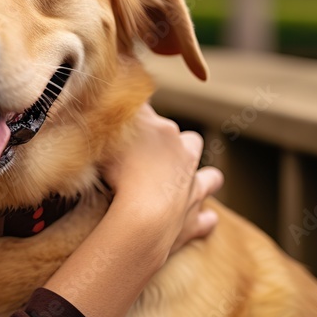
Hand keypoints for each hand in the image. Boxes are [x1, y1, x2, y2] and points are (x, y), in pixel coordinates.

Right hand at [101, 103, 223, 259]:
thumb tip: (105, 95)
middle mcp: (184, 156)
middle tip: (149, 154)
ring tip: (185, 183)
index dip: (137, 113)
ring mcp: (193, 189)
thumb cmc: (122, 172)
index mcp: (164, 131)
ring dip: (203, 178)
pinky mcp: (194, 221)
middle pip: (189, 140)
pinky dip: (203, 219)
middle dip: (175, 145)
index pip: (149, 111)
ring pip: (211, 177)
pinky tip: (198, 218)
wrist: (144, 218)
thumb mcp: (109, 133)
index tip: (125, 118)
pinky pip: (207, 220)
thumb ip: (111, 115)